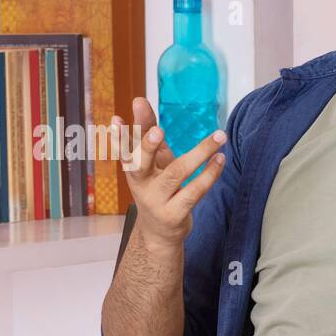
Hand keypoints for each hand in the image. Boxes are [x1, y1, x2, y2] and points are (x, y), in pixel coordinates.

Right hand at [115, 96, 226, 248]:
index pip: (124, 150)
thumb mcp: (153, 161)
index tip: (115, 119)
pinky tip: (219, 159)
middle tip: (157, 131)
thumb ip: (148, 132)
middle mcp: (140, 185)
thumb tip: (140, 101)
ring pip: (176, 174)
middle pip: (140, 164)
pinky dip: (209, 174)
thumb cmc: (158, 188)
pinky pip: (194, 192)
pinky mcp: (174, 215)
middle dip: (146, 146)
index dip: (119, 136)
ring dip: (200, 153)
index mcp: (133, 170)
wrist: (159, 234)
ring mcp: (157, 201)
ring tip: (219, 136)